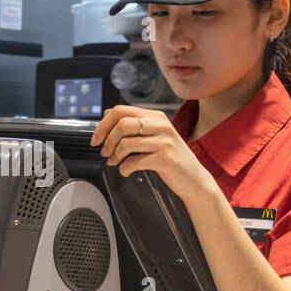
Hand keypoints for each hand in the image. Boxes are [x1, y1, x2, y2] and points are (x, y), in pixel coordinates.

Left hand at [91, 106, 215, 205]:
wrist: (194, 179)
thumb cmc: (172, 159)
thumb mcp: (155, 136)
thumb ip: (134, 124)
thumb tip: (107, 114)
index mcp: (156, 117)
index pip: (121, 110)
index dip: (103, 124)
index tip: (96, 138)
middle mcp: (161, 125)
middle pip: (122, 124)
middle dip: (107, 141)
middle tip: (104, 153)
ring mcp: (164, 142)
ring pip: (125, 143)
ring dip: (114, 156)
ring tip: (114, 162)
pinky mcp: (164, 159)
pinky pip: (133, 161)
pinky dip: (124, 168)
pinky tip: (126, 171)